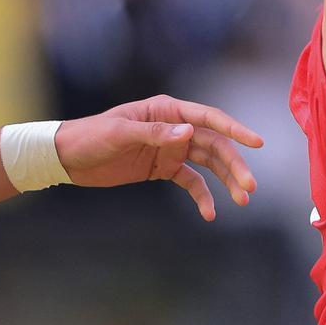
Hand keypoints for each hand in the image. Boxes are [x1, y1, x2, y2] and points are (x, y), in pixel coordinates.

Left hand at [55, 95, 263, 220]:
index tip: (257, 142)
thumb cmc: (91, 137)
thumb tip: (189, 131)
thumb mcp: (120, 133)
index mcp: (167, 111)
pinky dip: (202, 197)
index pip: (209, 119)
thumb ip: (155, 134)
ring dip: (226, 181)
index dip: (235, 130)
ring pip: (208, 165)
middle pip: (215, 145)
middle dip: (234, 166)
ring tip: (242, 201)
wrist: (69, 158)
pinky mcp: (162, 169)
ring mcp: (170, 149)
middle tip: (250, 188)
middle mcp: (174, 128)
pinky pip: (190, 182)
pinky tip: (210, 213)